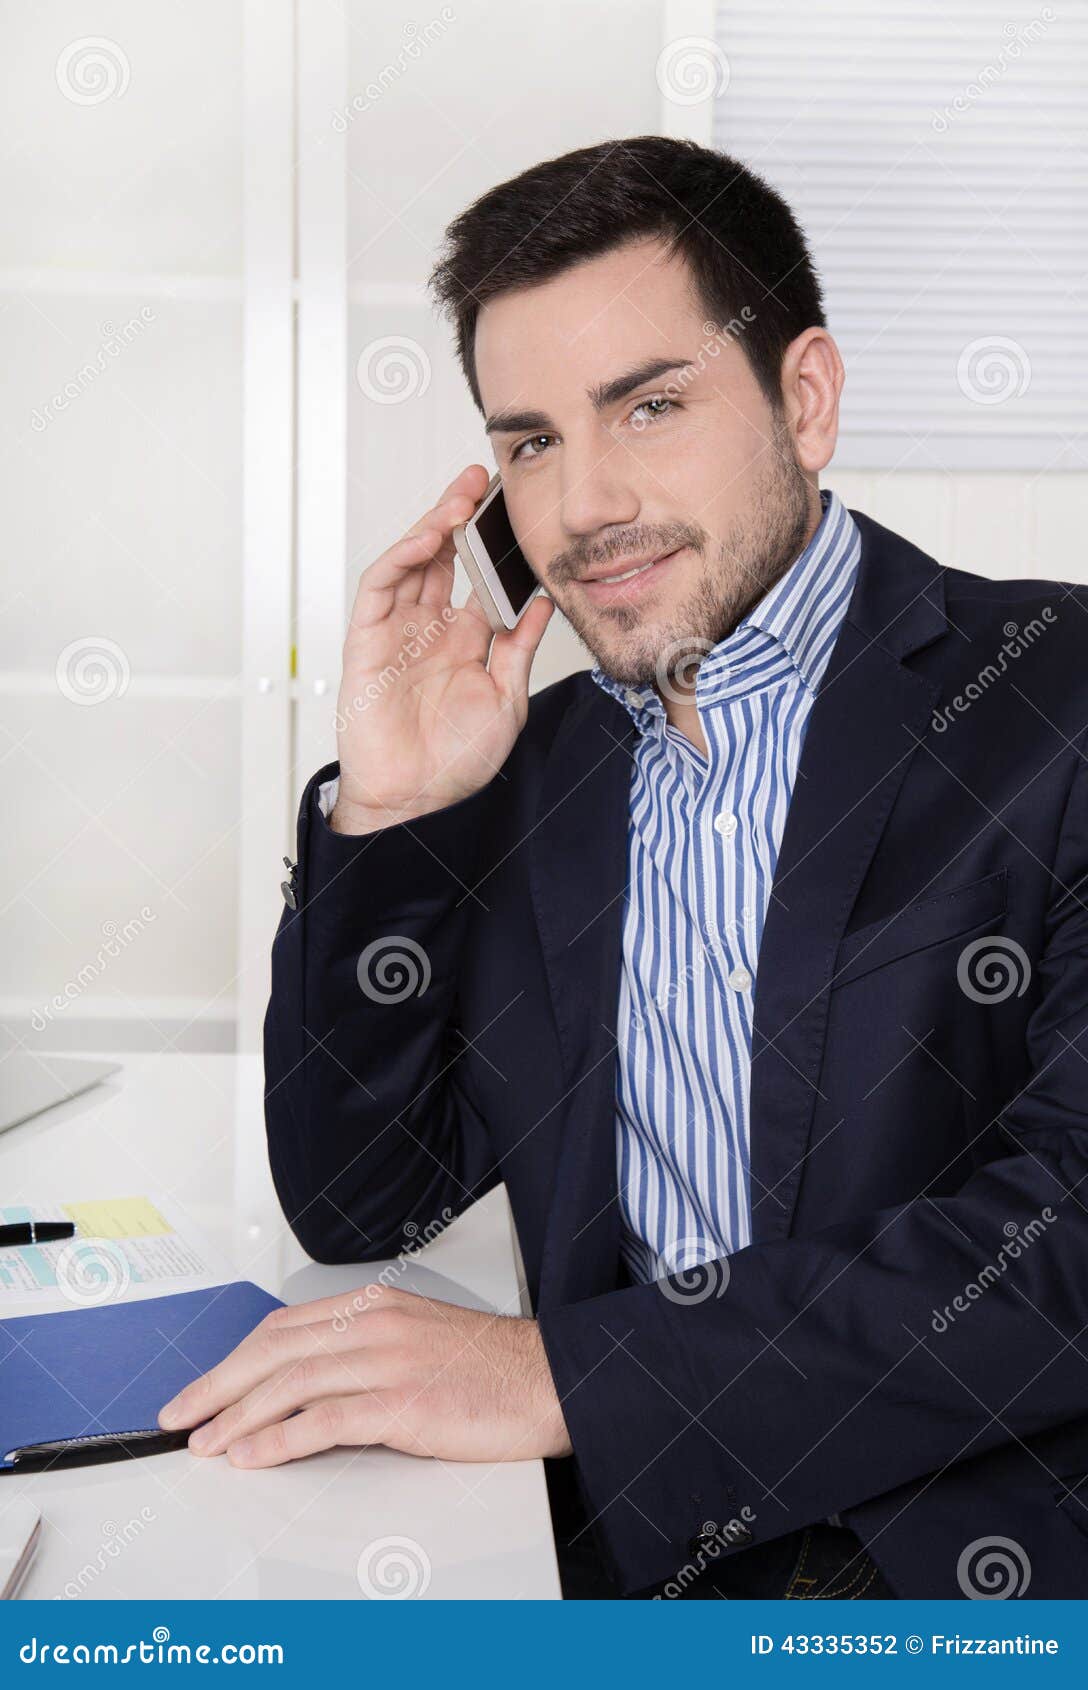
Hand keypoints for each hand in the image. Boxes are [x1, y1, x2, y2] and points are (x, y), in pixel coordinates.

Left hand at [156, 1283, 571, 1466]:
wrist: (549, 1379)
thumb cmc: (487, 1370)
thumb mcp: (414, 1342)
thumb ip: (360, 1353)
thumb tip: (301, 1388)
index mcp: (374, 1305)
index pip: (283, 1328)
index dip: (234, 1360)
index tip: (202, 1387)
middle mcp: (375, 1324)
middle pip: (273, 1350)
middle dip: (217, 1385)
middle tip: (180, 1414)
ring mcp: (389, 1360)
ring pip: (290, 1383)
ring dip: (237, 1415)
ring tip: (206, 1442)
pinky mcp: (405, 1402)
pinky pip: (325, 1420)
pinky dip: (279, 1438)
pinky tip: (254, 1455)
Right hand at [332, 463, 553, 834]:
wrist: (415, 801)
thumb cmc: (455, 761)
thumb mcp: (507, 698)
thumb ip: (520, 647)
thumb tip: (543, 604)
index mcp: (465, 640)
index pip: (477, 576)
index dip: (491, 541)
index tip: (513, 509)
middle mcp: (431, 629)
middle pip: (443, 557)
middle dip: (459, 516)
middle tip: (481, 480)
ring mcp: (398, 631)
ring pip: (412, 562)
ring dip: (432, 525)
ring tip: (459, 498)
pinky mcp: (368, 640)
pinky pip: (380, 588)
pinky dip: (401, 558)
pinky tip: (425, 538)